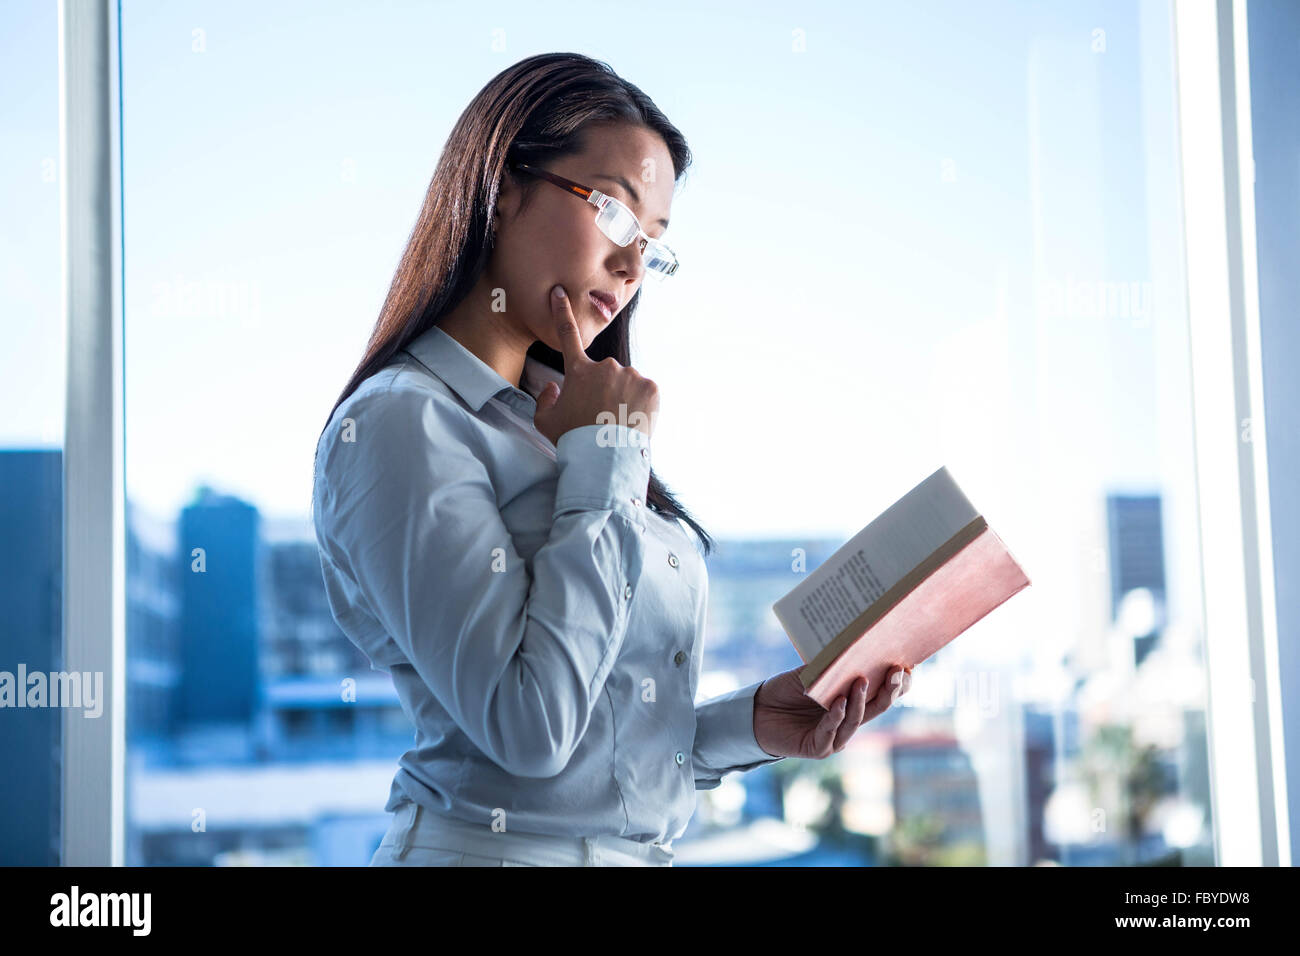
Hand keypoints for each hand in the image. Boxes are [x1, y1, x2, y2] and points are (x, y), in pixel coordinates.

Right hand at [532, 284, 659, 446]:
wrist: (605, 459)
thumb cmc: (573, 441)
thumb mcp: (545, 422)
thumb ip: (544, 399)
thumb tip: (554, 386)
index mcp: (579, 371)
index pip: (567, 335)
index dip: (563, 312)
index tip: (561, 292)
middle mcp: (605, 367)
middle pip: (605, 374)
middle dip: (605, 389)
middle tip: (602, 417)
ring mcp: (631, 375)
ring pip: (627, 382)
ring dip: (624, 397)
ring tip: (618, 423)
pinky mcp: (651, 388)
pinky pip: (645, 392)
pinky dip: (641, 405)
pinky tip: (632, 421)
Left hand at [753, 665, 911, 758]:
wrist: (757, 711)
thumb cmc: (785, 690)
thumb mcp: (810, 674)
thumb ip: (830, 666)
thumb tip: (852, 644)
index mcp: (853, 701)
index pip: (883, 695)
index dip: (898, 684)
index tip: (907, 666)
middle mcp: (849, 720)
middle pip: (877, 707)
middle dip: (889, 690)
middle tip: (897, 672)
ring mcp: (836, 736)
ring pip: (856, 719)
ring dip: (861, 701)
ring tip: (862, 681)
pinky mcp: (819, 747)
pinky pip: (832, 731)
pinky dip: (836, 716)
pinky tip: (838, 702)